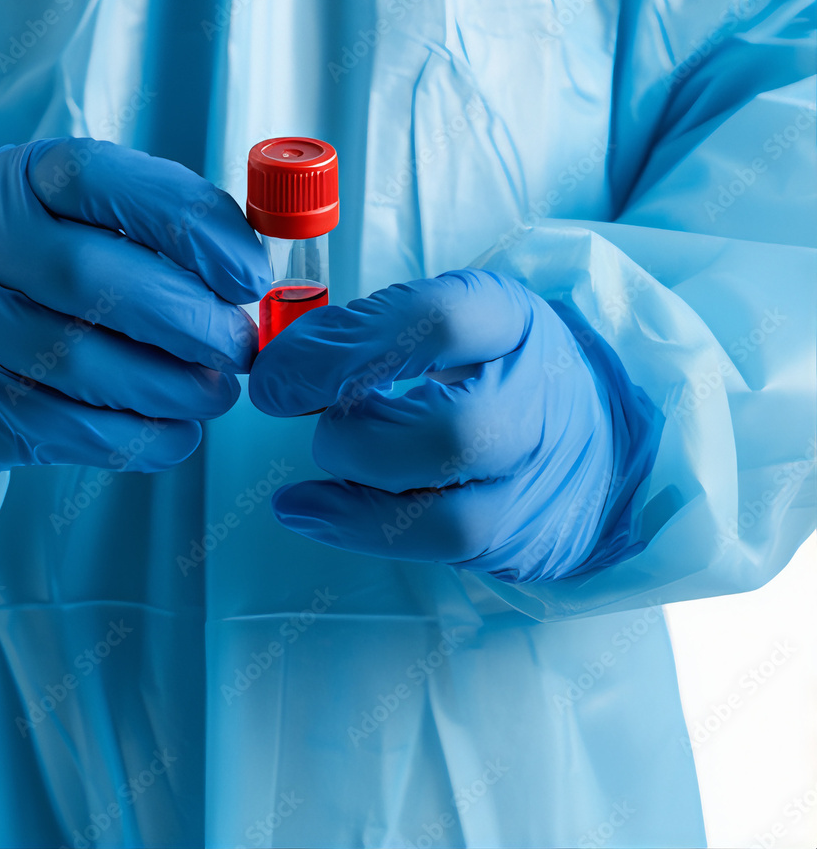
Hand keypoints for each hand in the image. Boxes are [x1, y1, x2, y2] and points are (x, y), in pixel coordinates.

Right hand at [0, 138, 269, 490]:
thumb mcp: (73, 217)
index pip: (101, 181)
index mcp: (19, 183)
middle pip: (91, 278)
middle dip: (190, 320)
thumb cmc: (30, 271)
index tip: (249, 274)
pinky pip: (77, 432)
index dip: (189, 225)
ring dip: (175, 387)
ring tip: (218, 390)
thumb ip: (157, 226)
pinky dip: (146, 437)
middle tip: (241, 346)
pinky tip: (179, 428)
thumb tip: (250, 273)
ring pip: (85, 365)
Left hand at [249, 270, 656, 581]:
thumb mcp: (448, 322)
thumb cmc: (497, 365)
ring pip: (449, 516)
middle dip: (353, 438)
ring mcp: (536, 482)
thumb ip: (371, 331)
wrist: (591, 432)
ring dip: (358, 495)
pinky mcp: (521, 537)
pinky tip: (311, 511)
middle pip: (451, 435)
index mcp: (513, 323)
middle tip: (310, 421)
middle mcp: (537, 405)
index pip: (437, 326)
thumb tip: (283, 366)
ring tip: (313, 477)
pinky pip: (440, 547)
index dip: (345, 351)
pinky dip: (360, 529)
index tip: (277, 372)